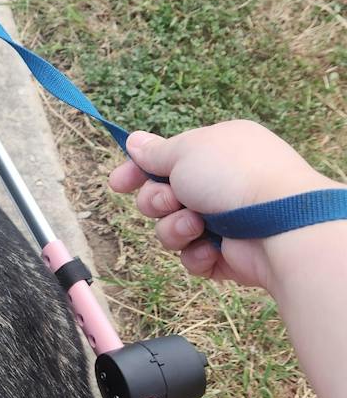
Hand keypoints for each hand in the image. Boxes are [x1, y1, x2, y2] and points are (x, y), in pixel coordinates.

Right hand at [108, 120, 337, 291]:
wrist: (281, 225)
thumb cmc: (233, 176)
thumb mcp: (186, 151)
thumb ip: (155, 151)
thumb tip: (133, 140)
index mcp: (216, 151)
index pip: (166, 160)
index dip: (138, 172)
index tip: (117, 183)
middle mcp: (221, 184)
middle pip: (162, 196)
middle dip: (156, 201)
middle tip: (170, 201)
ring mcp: (225, 220)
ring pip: (172, 228)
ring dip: (174, 228)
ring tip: (195, 225)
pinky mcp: (227, 254)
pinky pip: (192, 256)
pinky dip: (195, 254)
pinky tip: (209, 248)